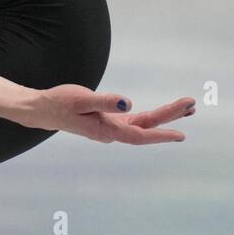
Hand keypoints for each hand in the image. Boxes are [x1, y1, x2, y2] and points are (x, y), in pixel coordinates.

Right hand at [17, 85, 194, 143]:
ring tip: (187, 109)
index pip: (138, 135)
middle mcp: (111, 132)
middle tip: (191, 105)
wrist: (42, 109)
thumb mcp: (81, 99)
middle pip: (146, 127)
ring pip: (143, 124)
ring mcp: (111, 127)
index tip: (180, 134)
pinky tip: (164, 113)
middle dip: (170, 117)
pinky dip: (152, 117)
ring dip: (165, 117)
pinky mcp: (108, 121)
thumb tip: (129, 103)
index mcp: (105, 130)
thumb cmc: (59, 103)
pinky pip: (136, 121)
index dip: (160, 135)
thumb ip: (105, 101)